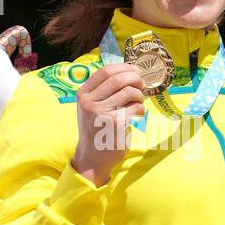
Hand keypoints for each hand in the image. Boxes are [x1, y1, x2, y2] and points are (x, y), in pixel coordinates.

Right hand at [70, 63, 145, 186]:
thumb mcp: (91, 107)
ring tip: (139, 102)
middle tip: (142, 85)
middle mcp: (89, 102)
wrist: (93, 157)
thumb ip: (103, 91)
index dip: (124, 68)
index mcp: (83, 94)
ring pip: (129, 91)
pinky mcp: (115, 123)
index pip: (105, 72)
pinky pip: (135, 106)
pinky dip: (140, 108)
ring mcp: (101, 113)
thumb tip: (129, 72)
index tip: (135, 70)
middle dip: (135, 79)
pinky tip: (138, 114)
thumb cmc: (96, 130)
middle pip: (118, 79)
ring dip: (139, 95)